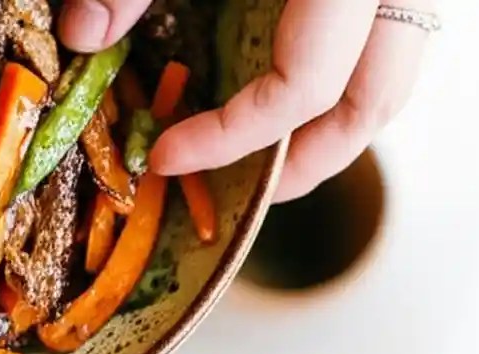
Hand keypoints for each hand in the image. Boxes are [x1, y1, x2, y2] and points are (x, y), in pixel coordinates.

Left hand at [58, 0, 432, 200]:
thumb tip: (82, 34)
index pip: (306, 86)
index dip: (232, 137)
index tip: (163, 155)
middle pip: (378, 99)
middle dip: (310, 161)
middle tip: (244, 194)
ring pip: (396, 71)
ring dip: (335, 126)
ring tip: (270, 157)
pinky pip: (386, 34)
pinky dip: (343, 73)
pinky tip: (282, 81)